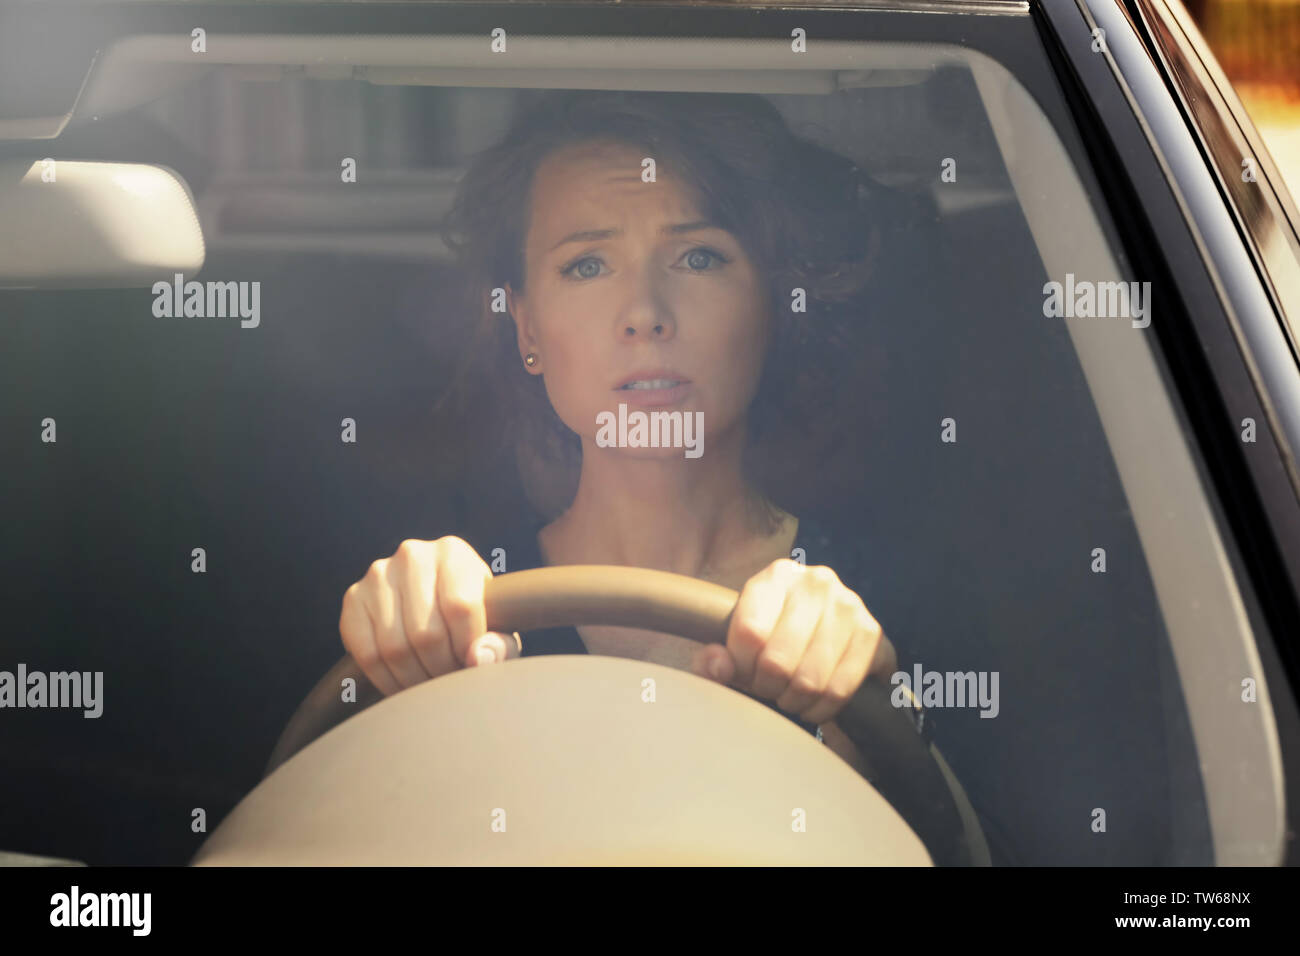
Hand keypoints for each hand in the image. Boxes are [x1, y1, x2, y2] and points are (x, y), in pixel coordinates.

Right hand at [339, 536, 520, 695]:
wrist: (435, 606)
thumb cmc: (473, 618)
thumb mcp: (497, 627)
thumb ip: (498, 644)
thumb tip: (478, 659)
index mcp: (453, 553)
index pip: (461, 607)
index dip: (467, 648)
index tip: (471, 666)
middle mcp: (412, 555)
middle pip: (426, 633)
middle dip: (441, 670)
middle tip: (450, 684)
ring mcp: (378, 575)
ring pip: (394, 647)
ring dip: (415, 680)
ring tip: (431, 687)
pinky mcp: (353, 599)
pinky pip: (366, 653)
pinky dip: (387, 680)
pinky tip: (404, 685)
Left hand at [689, 559, 895, 724]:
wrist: (829, 642)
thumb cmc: (773, 642)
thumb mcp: (737, 646)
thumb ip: (713, 660)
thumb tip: (718, 665)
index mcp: (777, 576)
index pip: (748, 633)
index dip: (741, 668)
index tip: (745, 674)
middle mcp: (817, 582)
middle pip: (777, 661)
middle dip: (767, 688)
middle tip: (769, 689)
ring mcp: (850, 606)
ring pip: (809, 680)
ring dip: (794, 701)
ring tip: (789, 696)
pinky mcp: (873, 635)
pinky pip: (839, 690)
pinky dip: (822, 709)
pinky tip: (815, 704)